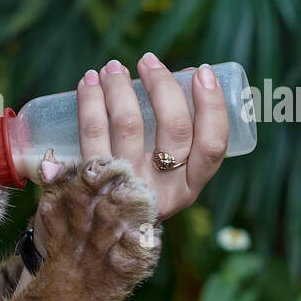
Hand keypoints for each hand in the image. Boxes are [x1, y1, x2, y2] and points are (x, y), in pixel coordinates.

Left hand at [67, 53, 229, 220]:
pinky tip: (88, 81)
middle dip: (162, 84)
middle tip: (148, 60)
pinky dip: (90, 101)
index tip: (202, 72)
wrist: (90, 239)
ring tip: (114, 67)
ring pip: (128, 125)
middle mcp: (160, 190)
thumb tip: (185, 74)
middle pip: (173, 128)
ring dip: (121, 86)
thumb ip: (180, 133)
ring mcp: (125, 185)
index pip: (212, 146)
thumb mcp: (167, 175)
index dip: (212, 106)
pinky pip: (91, 133)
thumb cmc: (138, 189)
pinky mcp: (91, 180)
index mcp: (190, 187)